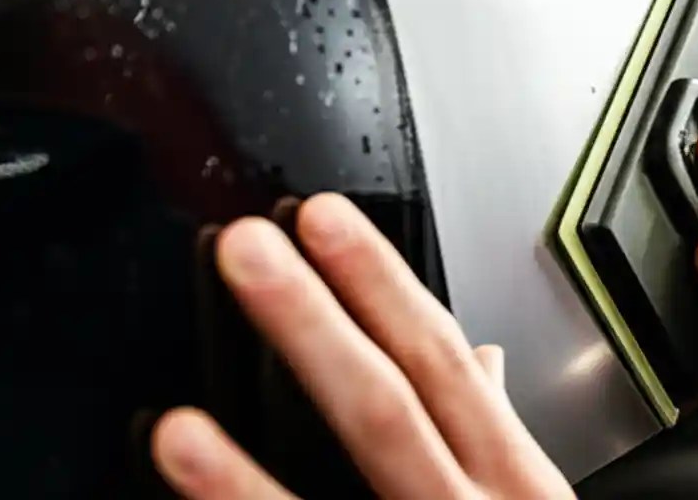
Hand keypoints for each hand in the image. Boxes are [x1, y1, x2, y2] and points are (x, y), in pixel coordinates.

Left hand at [151, 194, 573, 499]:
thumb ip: (499, 433)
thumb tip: (481, 362)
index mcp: (517, 481)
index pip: (444, 361)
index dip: (382, 288)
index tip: (327, 224)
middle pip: (390, 409)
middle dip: (319, 324)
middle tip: (255, 252)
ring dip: (251, 474)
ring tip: (180, 420)